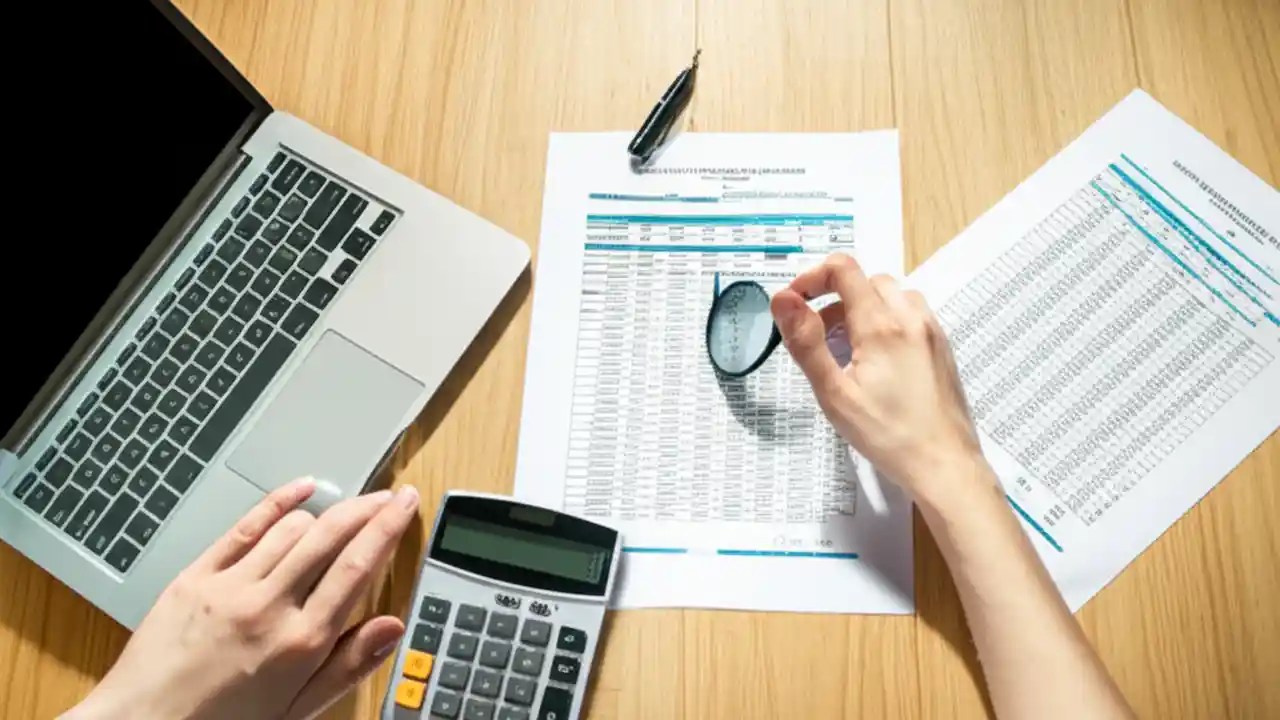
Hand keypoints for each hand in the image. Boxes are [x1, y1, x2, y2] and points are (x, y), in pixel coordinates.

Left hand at [67, 479, 419, 719]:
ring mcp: (230, 587)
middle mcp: (268, 607)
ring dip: (326, 512)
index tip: (405, 503)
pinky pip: (244, 526)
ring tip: (346, 511)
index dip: (388, 526)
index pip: (358, 567)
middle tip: (388, 496)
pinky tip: (299, 491)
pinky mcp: (196, 577)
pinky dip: (277, 503)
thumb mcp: (296, 711)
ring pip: (292, 527)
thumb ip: (347, 666)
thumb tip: (392, 629)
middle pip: (330, 536)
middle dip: (366, 508)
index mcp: (300, 643)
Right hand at [771, 253, 985, 500]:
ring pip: (892, 295)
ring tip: (846, 347)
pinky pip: (911, 315)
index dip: (812, 278)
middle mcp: (911, 319)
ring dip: (863, 307)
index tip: (795, 303)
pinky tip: (877, 360)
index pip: (844, 270)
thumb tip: (783, 300)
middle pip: (867, 280)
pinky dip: (886, 321)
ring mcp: (931, 332)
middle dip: (835, 297)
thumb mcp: (835, 394)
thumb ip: (806, 343)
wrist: (945, 465)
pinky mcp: (942, 348)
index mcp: (881, 326)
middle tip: (818, 334)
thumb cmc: (888, 436)